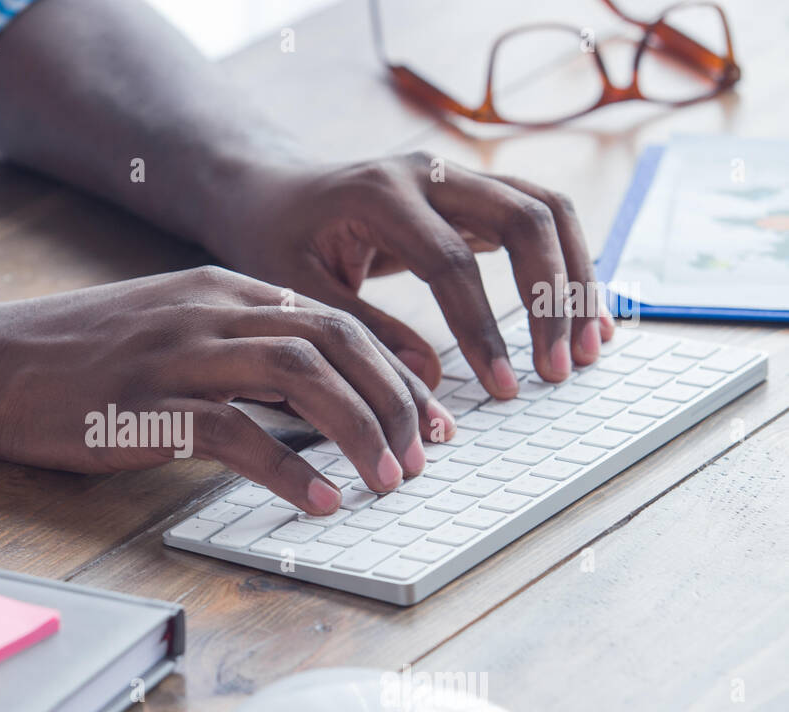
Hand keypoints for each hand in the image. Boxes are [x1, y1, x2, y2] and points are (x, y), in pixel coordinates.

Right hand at [0, 266, 455, 513]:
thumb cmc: (78, 357)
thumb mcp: (168, 330)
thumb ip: (235, 350)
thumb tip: (309, 400)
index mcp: (221, 289)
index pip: (335, 318)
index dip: (394, 369)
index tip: (427, 416)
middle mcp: (209, 311)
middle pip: (335, 342)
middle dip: (395, 400)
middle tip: (425, 453)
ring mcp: (177, 355)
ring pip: (301, 378)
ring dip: (360, 432)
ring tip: (389, 481)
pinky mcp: (144, 405)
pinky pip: (238, 434)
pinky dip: (289, 470)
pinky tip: (317, 501)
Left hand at [206, 153, 614, 398]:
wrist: (270, 193)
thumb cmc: (274, 242)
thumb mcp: (299, 292)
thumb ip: (363, 336)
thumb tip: (434, 391)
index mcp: (380, 194)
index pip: (451, 261)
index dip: (482, 328)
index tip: (503, 386)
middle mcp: (429, 172)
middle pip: (524, 217)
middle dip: (552, 297)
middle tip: (560, 368)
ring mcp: (457, 176)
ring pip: (546, 210)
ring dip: (576, 279)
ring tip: (591, 348)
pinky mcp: (473, 193)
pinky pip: (538, 218)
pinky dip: (567, 265)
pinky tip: (583, 318)